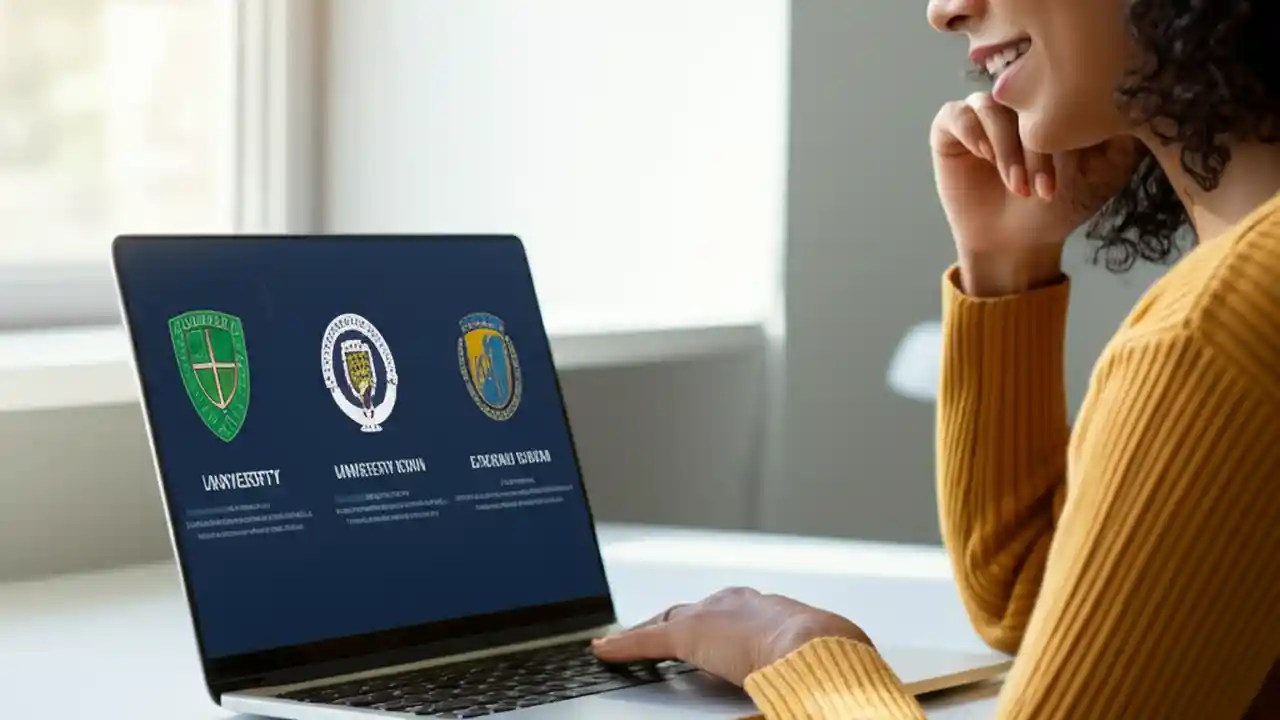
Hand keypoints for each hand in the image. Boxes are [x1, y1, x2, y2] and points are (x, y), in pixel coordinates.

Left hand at [590, 587, 871, 685]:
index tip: (714, 637)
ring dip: (649, 632)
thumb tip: (830, 686)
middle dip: (678, 622)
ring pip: (671, 620)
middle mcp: (743, 604)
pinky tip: (604, 651)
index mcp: (777, 611)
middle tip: (657, 634)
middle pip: (698, 611)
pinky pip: (647, 640)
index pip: (736, 613)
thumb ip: (811, 667)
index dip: (720, 625)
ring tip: (627, 646)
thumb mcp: (822, 660)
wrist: (821, 648)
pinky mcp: (690, 633)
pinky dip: (625, 646)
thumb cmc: (832, 659)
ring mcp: (716, 616)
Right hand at [931, 92, 1138, 295]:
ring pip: (993, 106)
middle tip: (1044, 189)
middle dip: (1036, 145)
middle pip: (1024, 99)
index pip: (1058, 91)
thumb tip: (1124, 99)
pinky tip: (986, 158)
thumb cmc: (1058, 208)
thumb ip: (1118, 137)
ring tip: (1017, 187)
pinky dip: (973, 132)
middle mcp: (1016, 102)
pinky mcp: (949, 128)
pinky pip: (958, 113)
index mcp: (1051, 103)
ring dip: (1007, 148)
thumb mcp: (1104, 173)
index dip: (1065, 129)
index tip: (1070, 177)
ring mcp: (982, 113)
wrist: (1015, 243)